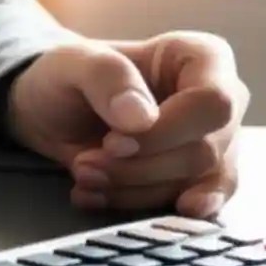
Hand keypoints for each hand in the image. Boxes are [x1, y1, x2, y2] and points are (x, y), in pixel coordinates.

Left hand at [7, 32, 247, 217]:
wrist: (48, 111)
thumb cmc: (67, 75)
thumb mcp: (71, 63)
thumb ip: (106, 78)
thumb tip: (142, 119)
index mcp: (201, 58)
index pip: (212, 103)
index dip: (166, 131)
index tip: (112, 142)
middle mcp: (217, 103)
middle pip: (205, 151)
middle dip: (140, 167)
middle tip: (84, 165)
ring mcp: (210, 144)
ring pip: (194, 184)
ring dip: (133, 189)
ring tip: (82, 175)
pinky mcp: (192, 180)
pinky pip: (183, 207)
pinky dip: (135, 206)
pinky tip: (95, 197)